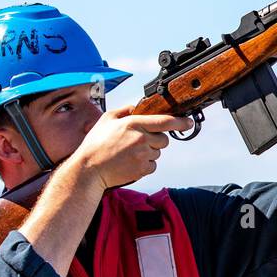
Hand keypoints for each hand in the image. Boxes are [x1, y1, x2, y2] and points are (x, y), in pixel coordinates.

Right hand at [70, 106, 193, 189]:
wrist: (89, 170)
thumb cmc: (95, 144)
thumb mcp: (107, 119)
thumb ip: (125, 110)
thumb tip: (137, 107)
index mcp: (134, 124)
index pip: (164, 121)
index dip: (180, 122)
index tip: (188, 122)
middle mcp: (141, 139)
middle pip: (163, 139)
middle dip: (155, 139)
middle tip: (138, 141)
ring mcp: (142, 155)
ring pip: (157, 152)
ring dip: (149, 152)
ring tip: (129, 153)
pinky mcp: (142, 170)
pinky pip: (153, 165)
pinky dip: (145, 164)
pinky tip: (130, 162)